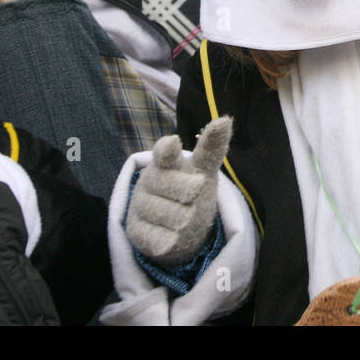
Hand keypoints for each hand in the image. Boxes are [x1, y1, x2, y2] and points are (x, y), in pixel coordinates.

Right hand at [126, 117, 232, 266]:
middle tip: (196, 192)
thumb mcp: (203, 169)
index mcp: (165, 161)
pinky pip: (154, 237)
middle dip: (185, 189)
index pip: (164, 152)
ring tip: (187, 217)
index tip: (174, 142)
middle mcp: (149, 181)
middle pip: (168, 184)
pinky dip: (169, 240)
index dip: (168, 148)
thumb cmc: (190, 187)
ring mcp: (139, 205)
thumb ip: (211, 147)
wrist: (175, 225)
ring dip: (181, 218)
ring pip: (163, 212)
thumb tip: (224, 120)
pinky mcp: (135, 230)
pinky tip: (174, 237)